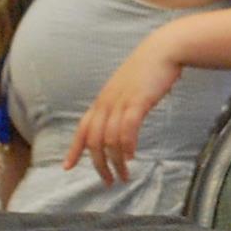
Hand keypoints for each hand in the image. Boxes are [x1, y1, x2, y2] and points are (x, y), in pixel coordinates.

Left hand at [63, 34, 183, 184]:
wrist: (163, 49)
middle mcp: (107, 102)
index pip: (83, 128)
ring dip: (115, 161)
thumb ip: (120, 104)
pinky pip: (127, 128)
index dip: (74, 149)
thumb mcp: (126, 88)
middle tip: (108, 181)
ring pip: (110, 139)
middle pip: (94, 140)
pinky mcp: (137, 101)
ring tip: (124, 175)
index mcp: (103, 100)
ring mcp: (121, 102)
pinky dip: (127, 145)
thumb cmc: (148, 69)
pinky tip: (132, 155)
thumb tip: (121, 123)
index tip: (67, 167)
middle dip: (99, 165)